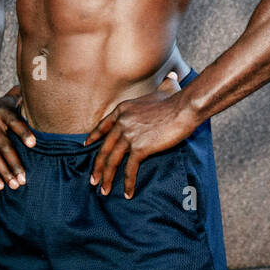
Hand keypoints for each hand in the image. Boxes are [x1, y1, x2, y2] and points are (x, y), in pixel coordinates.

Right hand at [0, 84, 35, 190]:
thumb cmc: (1, 106)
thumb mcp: (11, 98)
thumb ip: (26, 99)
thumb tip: (46, 93)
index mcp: (3, 112)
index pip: (15, 123)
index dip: (24, 133)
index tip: (34, 144)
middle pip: (4, 146)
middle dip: (15, 164)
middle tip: (25, 179)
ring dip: (4, 173)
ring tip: (15, 186)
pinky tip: (0, 185)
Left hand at [85, 71, 196, 198]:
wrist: (183, 108)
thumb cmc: (177, 99)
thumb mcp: (165, 89)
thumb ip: (164, 84)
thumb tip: (172, 77)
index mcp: (123, 110)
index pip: (103, 125)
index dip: (94, 136)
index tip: (86, 145)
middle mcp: (122, 122)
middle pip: (105, 148)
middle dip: (97, 166)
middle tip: (93, 180)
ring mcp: (129, 135)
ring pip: (112, 161)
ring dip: (106, 178)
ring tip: (104, 191)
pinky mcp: (139, 148)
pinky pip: (130, 169)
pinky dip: (127, 183)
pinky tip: (127, 193)